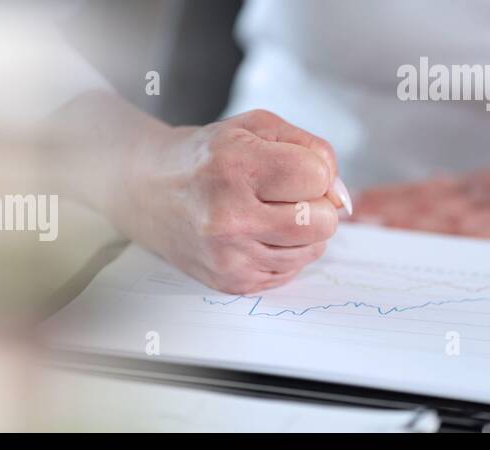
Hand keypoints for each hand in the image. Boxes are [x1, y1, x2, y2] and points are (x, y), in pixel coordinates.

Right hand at [110, 109, 346, 293]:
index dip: (314, 171)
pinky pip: (289, 272)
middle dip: (316, 205)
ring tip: (267, 213)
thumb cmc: (207, 156)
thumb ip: (313, 151)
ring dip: (301, 232)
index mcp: (235, 166)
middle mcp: (229, 216)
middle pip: (322, 222)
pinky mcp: (230, 281)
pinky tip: (256, 234)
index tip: (289, 169)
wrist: (147, 190)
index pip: (319, 177)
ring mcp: (228, 255)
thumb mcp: (257, 127)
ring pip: (311, 251)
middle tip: (285, 195)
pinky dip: (283, 253)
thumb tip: (342, 199)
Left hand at [354, 149, 489, 249]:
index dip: (388, 200)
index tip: (354, 209)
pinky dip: (461, 237)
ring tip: (374, 228)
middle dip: (386, 212)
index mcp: (483, 189)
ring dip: (410, 221)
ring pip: (452, 216)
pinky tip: (436, 243)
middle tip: (348, 221)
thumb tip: (422, 214)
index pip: (425, 193)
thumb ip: (472, 203)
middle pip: (428, 203)